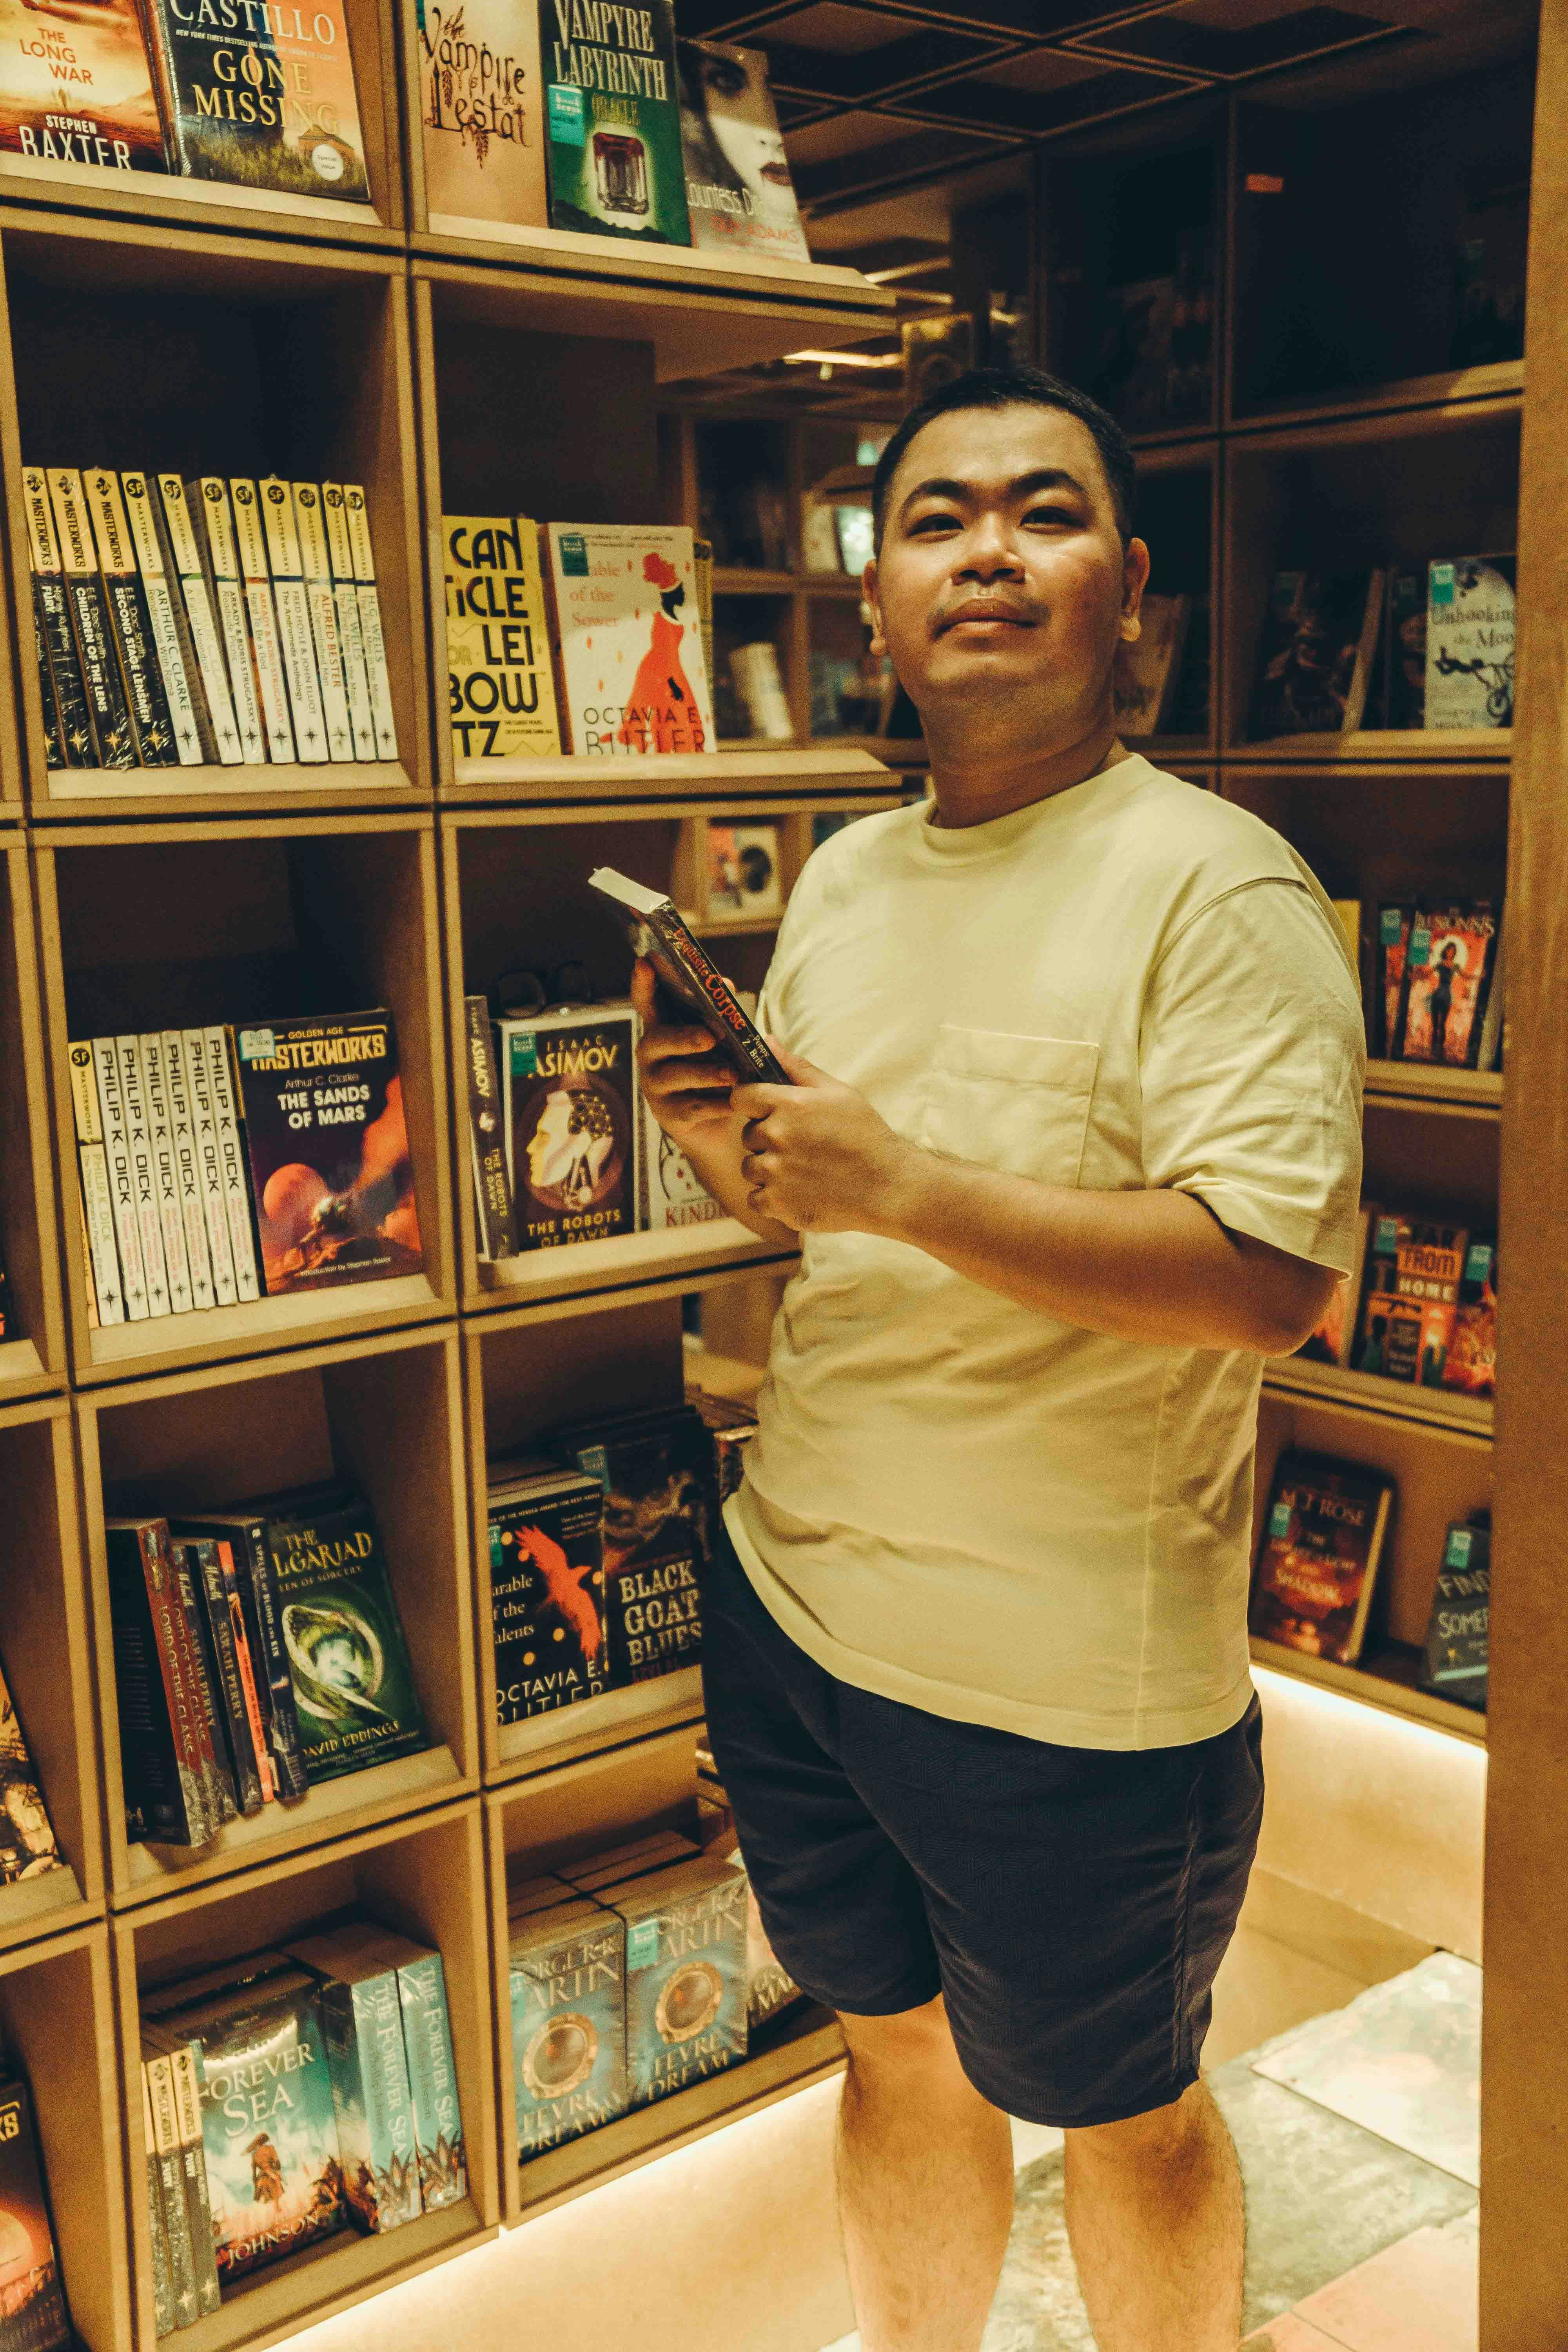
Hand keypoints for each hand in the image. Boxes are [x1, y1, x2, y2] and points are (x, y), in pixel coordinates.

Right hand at [631, 959, 734, 1147]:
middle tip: (710, 1037)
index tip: (644, 963)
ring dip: (705, 1073)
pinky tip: (734, 1102)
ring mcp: (657, 1088)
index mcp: (664, 1030)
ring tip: (733, 1074)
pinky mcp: (669, 1117)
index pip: (648, 1004)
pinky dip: (715, 1104)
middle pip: (656, 1041)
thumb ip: (723, 1012)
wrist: (725, 1127)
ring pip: (674, 1076)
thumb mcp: (725, 1040)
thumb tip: (724, 984)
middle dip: (683, 1037)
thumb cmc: (721, 1071)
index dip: (643, 984)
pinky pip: (691, 1108)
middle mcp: (653, 1057)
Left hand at [733, 1045, 916, 1234]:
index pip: (741, 1096)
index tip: (764, 1111)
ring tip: (802, 1171)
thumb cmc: (865, 1135)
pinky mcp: (778, 1204)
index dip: (751, 1103)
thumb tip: (768, 1041)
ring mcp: (775, 1173)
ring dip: (768, 1170)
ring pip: (751, 1168)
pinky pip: (756, 1199)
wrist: (888, 1187)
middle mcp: (776, 1137)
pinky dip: (772, 1199)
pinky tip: (797, 1193)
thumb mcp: (838, 1092)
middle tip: (799, 1147)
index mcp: (789, 1105)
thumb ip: (798, 1068)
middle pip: (748, 1135)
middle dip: (767, 1140)